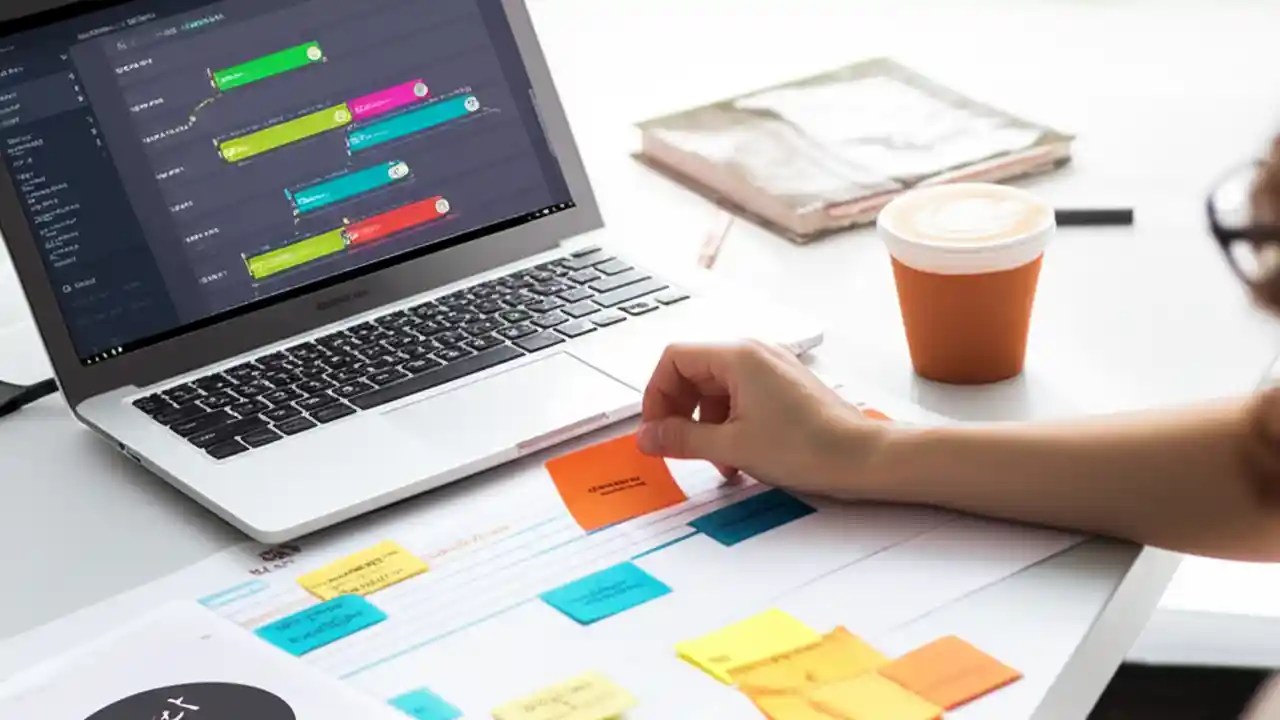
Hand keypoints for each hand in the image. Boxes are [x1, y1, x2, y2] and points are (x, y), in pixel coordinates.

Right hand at [636, 341, 886, 495]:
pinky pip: (739, 398)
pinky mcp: (782, 387)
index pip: (674, 359)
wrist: (862, 458)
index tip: (655, 430)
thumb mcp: (731, 447)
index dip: (656, 394)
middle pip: (693, 372)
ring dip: (704, 424)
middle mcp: (753, 354)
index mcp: (737, 356)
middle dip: (679, 412)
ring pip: (715, 389)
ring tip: (714, 461)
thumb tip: (646, 437)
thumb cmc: (807, 447)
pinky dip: (728, 425)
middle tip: (675, 446)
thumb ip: (681, 440)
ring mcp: (770, 369)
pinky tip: (736, 458)